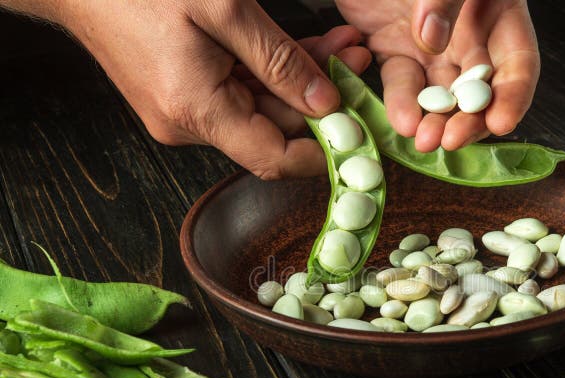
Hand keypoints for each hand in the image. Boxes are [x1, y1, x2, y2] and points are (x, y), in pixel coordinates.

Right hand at [59, 0, 370, 179]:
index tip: (361, 132)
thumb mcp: (224, 10)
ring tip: (344, 47)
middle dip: (322, 99)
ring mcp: (185, 111)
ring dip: (303, 81)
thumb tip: (324, 104)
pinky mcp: (184, 94)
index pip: (276, 158)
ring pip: (262, 108)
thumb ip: (280, 61)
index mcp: (197, 111)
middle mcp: (189, 123)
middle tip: (359, 62)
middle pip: (274, 131)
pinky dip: (273, 73)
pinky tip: (306, 50)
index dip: (325, 151)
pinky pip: (241, 92)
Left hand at [335, 0, 538, 151]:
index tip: (501, 123)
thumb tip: (432, 39)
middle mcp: (470, 35)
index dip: (513, 96)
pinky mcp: (396, 51)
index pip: (518, 63)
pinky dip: (400, 105)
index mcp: (498, 12)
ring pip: (440, 96)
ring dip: (434, 122)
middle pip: (478, 90)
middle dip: (468, 120)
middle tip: (451, 140)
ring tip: (423, 141)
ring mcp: (433, 47)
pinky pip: (401, 85)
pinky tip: (400, 121)